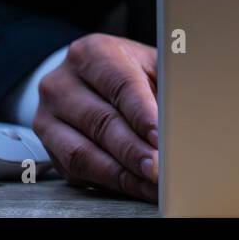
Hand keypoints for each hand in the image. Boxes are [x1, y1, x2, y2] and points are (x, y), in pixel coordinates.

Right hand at [33, 33, 159, 202]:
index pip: (121, 85)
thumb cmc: (130, 73)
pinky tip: (135, 186)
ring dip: (122, 173)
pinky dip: (109, 182)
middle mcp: (62, 81)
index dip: (143, 115)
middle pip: (102, 122)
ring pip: (83, 151)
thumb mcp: (150, 65)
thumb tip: (192, 110)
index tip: (161, 138)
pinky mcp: (46, 144)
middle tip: (160, 168)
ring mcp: (47, 114)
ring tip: (151, 182)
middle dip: (135, 150)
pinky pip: (76, 169)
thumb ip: (168, 83)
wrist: (90, 80)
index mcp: (93, 53)